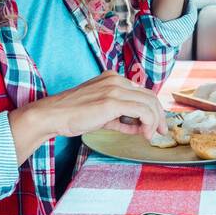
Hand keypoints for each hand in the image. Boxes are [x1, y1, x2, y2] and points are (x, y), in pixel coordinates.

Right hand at [9, 71, 165, 161]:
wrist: (52, 115)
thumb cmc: (72, 115)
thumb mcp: (101, 113)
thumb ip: (120, 117)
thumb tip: (138, 127)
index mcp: (113, 79)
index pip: (142, 92)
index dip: (153, 109)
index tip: (156, 125)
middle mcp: (116, 80)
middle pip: (150, 96)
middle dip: (160, 115)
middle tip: (162, 131)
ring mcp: (115, 89)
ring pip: (149, 103)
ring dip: (155, 121)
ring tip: (151, 135)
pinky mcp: (113, 101)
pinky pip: (142, 111)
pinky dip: (148, 123)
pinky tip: (144, 134)